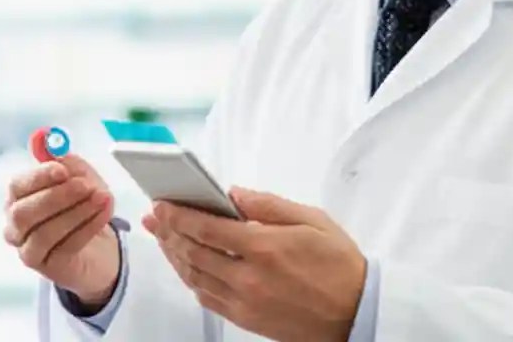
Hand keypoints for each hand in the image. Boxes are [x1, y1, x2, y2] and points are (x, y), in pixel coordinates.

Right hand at [3, 154, 119, 308]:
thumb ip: (69, 164)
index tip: (62, 169)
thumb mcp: (80, 178)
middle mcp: (16, 226)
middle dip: (56, 197)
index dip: (39, 177)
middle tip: (85, 185)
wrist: (97, 248)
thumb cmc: (80, 207)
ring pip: (45, 232)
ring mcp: (29, 250)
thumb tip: (57, 148)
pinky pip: (66, 247)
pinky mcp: (48, 268)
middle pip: (24, 213)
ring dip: (77, 212)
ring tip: (102, 198)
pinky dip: (88, 227)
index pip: (17, 186)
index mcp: (18, 198)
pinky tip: (105, 213)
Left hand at [143, 187, 365, 341]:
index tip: (162, 205)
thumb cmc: (339, 265)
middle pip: (193, 252)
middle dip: (169, 232)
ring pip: (195, 276)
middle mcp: (249, 277)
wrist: (358, 313)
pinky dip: (191, 280)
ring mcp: (245, 302)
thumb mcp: (311, 220)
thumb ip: (268, 204)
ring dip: (175, 255)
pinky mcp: (246, 319)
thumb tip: (234, 193)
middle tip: (155, 218)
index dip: (178, 215)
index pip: (207, 228)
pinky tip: (186, 266)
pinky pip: (207, 298)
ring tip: (164, 238)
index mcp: (264, 247)